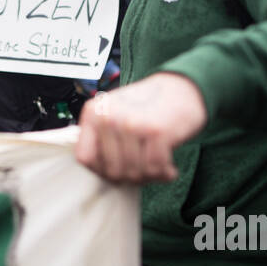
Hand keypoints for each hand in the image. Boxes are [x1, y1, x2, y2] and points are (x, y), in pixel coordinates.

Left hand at [75, 72, 206, 183]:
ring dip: (149, 177)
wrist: (182, 88)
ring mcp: (132, 123)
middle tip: (144, 171)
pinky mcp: (156, 131)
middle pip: (112, 170)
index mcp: (94, 112)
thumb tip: (95, 171)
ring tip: (157, 168)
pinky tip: (170, 168)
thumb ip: (101, 137)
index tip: (116, 171)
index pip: (84, 158)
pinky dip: (164, 174)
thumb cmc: (149, 104)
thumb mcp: (115, 113)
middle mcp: (109, 116)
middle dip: (130, 177)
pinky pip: (155, 169)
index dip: (100, 171)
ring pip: (134, 172)